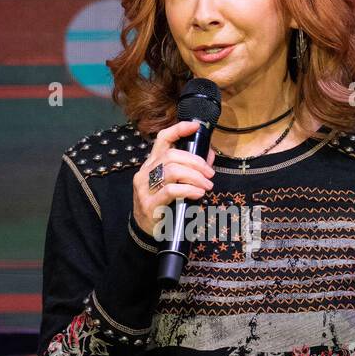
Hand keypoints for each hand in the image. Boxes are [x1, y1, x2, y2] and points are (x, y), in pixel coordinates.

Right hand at [133, 120, 216, 239]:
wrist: (145, 229)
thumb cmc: (162, 204)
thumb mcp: (176, 183)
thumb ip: (192, 169)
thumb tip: (209, 155)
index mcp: (152, 163)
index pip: (163, 139)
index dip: (179, 129)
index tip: (195, 126)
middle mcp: (146, 172)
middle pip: (172, 155)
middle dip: (196, 162)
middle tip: (210, 174)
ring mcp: (145, 188)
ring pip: (172, 170)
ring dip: (195, 177)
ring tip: (207, 185)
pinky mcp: (150, 203)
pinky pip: (172, 190)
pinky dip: (189, 190)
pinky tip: (199, 193)